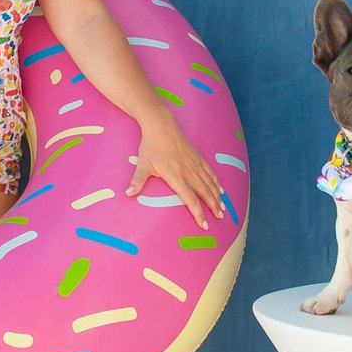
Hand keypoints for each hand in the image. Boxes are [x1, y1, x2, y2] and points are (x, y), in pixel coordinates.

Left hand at [126, 111, 224, 231]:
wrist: (162, 126)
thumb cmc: (151, 147)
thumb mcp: (143, 165)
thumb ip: (137, 181)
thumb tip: (128, 193)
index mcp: (177, 177)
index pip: (190, 200)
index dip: (198, 213)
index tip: (204, 225)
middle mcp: (189, 173)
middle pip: (205, 194)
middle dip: (213, 207)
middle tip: (220, 218)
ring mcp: (195, 165)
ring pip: (210, 184)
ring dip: (218, 197)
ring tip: (223, 209)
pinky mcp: (198, 158)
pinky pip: (211, 173)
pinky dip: (217, 183)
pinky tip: (221, 190)